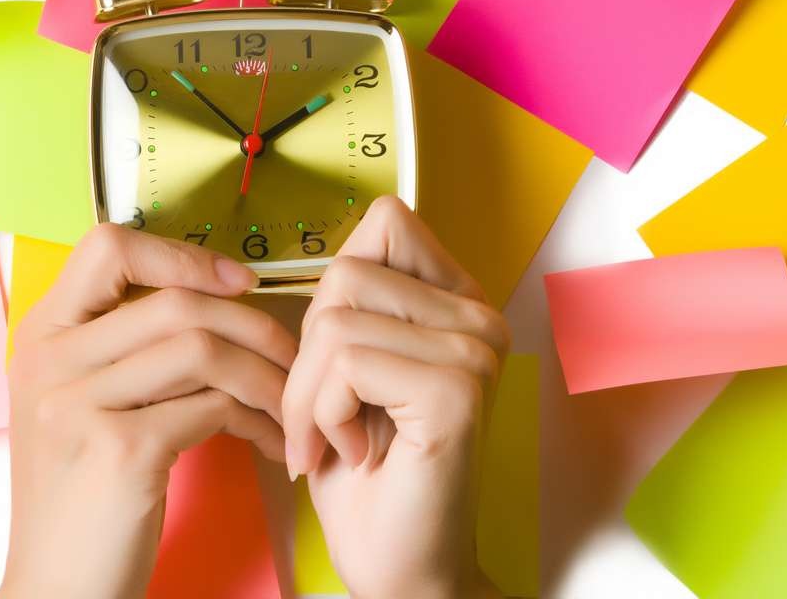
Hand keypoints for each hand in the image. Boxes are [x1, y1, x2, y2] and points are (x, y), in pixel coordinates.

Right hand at [0, 223, 298, 598]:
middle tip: (293, 354)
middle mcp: (49, 359)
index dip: (181, 255)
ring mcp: (79, 404)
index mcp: (40, 334)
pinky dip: (257, 419)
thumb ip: (121, 345)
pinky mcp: (120, 450)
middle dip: (251, 323)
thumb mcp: (81, 403)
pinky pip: (213, 406)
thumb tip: (214, 293)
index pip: (108, 247)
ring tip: (291, 403)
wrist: (56, 593)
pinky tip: (272, 441)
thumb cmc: (85, 498)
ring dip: (265, 373)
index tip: (236, 282)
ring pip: (202, 348)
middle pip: (175, 302)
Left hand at [281, 194, 510, 598]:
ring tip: (334, 439)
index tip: (333, 360)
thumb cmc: (366, 471)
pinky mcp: (456, 390)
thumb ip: (347, 302)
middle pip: (347, 273)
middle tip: (321, 418)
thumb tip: (306, 257)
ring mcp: (475, 350)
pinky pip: (347, 363)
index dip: (334, 289)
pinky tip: (355, 453)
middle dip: (306, 353)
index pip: (386, 222)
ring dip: (307, 393)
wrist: (399, 570)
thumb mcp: (345, 365)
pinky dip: (325, 413)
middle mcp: (479, 315)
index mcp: (457, 298)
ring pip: (336, 321)